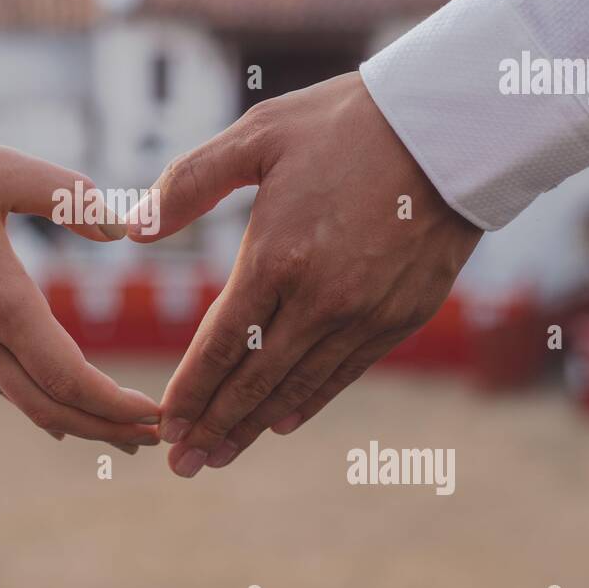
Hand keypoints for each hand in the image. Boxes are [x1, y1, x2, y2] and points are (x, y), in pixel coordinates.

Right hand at [0, 133, 160, 450]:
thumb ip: (70, 195)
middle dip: (106, 428)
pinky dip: (38, 396)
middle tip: (154, 438)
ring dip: (74, 417)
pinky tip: (57, 391)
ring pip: (21, 399)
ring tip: (117, 424)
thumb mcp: (6, 170)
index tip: (156, 414)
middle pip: (51, 408)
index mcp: (1, 302)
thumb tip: (121, 228)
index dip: (117, 405)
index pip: (70, 377)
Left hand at [128, 73, 481, 475]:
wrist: (451, 127)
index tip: (164, 423)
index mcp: (277, 257)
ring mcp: (365, 313)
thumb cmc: (346, 122)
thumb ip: (189, 183)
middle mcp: (321, 299)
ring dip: (255, 425)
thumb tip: (136, 229)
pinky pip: (345, 373)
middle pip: (254, 381)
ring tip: (222, 456)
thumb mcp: (258, 134)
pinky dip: (309, 401)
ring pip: (299, 386)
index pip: (220, 343)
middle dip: (214, 426)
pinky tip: (283, 422)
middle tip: (182, 465)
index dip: (190, 389)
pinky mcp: (402, 315)